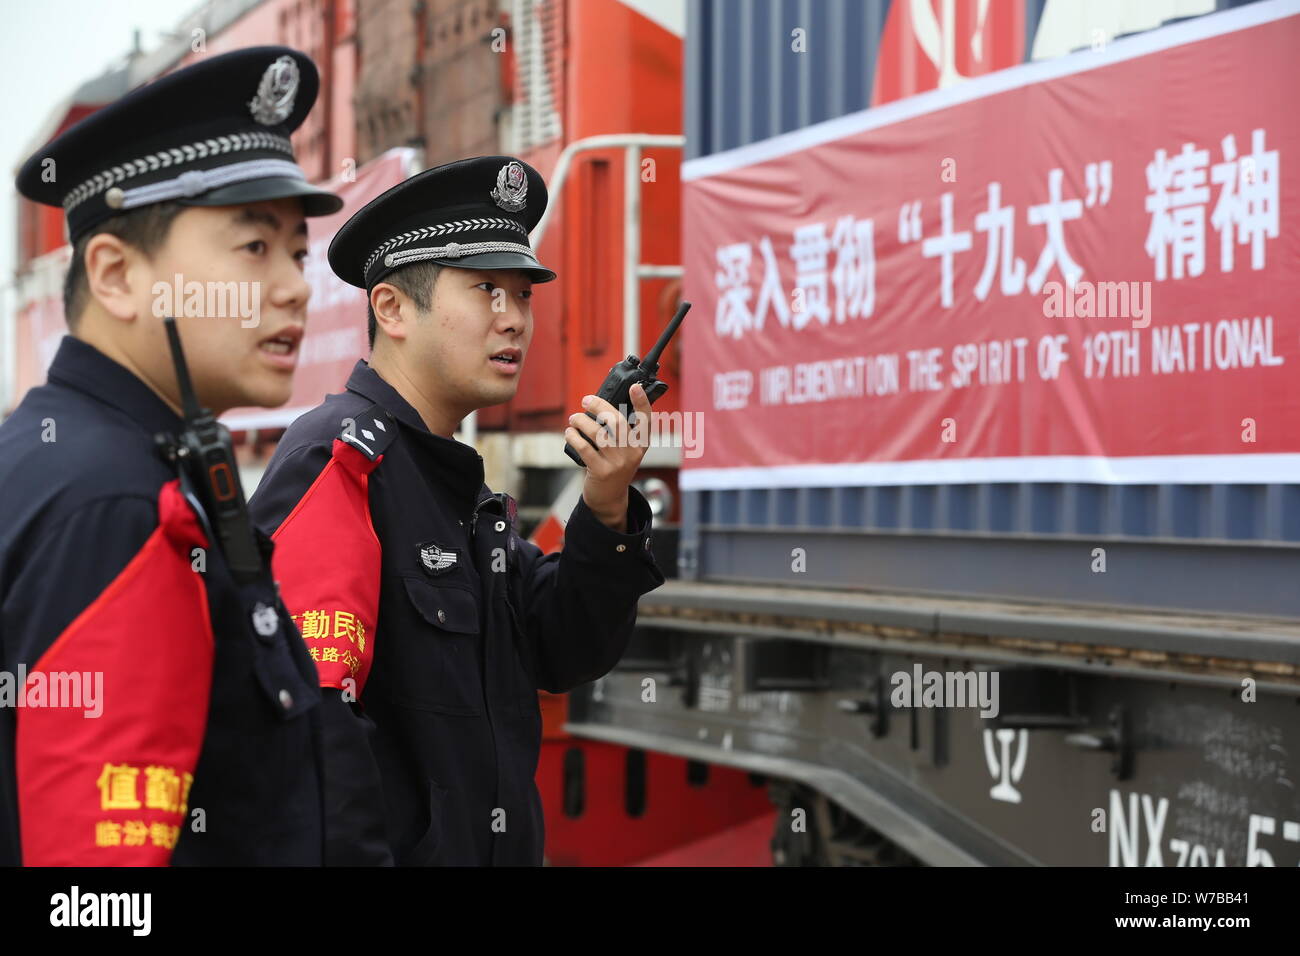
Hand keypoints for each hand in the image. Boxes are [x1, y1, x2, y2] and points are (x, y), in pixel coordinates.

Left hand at [564, 383, 652, 531]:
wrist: (609, 497)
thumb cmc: (614, 466)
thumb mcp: (625, 450)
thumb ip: (620, 431)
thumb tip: (600, 404)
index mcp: (641, 445)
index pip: (646, 420)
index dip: (642, 402)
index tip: (635, 386)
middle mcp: (632, 453)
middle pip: (617, 421)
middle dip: (599, 406)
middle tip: (586, 400)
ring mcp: (617, 463)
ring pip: (598, 433)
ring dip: (581, 421)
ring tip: (574, 418)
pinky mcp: (601, 471)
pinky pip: (584, 447)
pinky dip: (574, 436)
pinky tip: (570, 432)